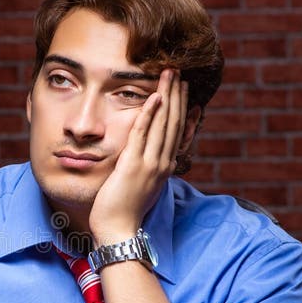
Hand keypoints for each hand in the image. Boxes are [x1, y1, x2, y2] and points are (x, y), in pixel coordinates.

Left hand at [89, 69, 186, 242]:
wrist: (118, 230)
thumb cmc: (124, 210)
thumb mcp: (142, 185)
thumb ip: (147, 167)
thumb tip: (148, 154)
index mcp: (165, 167)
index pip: (177, 131)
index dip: (181, 107)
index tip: (183, 88)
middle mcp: (162, 163)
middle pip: (174, 122)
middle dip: (177, 95)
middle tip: (178, 71)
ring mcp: (150, 164)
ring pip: (162, 123)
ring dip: (167, 96)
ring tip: (169, 74)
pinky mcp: (133, 166)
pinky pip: (142, 134)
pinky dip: (149, 114)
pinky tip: (153, 97)